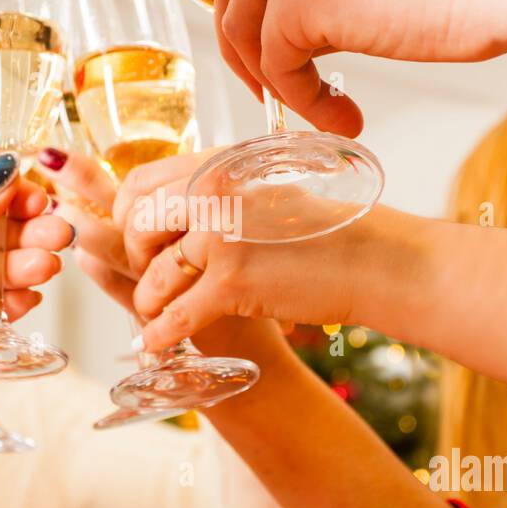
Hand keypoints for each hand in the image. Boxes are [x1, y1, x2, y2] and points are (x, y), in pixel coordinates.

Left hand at [109, 150, 426, 350]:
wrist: (377, 260)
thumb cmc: (331, 230)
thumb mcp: (267, 190)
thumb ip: (220, 193)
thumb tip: (172, 211)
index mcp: (220, 164)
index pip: (141, 182)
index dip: (129, 214)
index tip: (137, 237)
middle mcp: (213, 192)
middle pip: (137, 226)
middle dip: (135, 257)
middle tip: (150, 275)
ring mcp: (220, 236)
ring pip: (154, 275)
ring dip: (149, 300)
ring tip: (154, 312)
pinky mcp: (233, 282)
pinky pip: (174, 315)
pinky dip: (160, 334)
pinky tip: (155, 343)